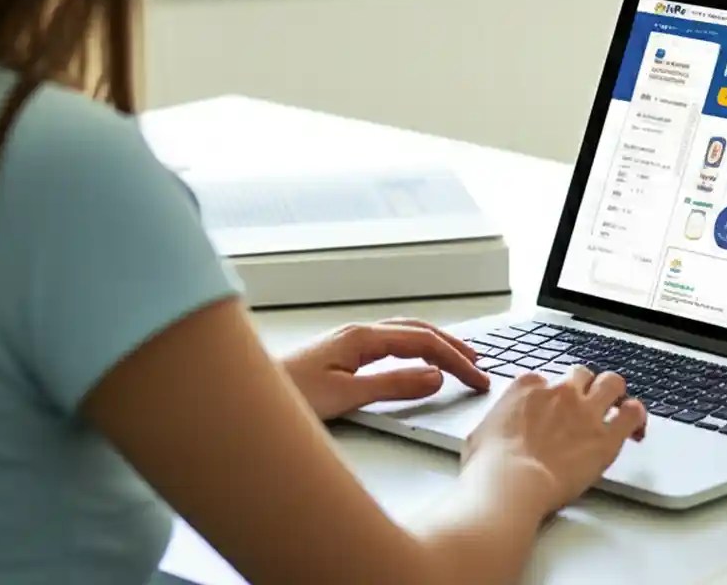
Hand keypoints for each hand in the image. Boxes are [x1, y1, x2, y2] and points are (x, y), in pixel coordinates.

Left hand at [284, 319, 490, 419]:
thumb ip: (393, 385)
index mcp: (362, 337)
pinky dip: (416, 348)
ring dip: (436, 344)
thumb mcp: (347, 396)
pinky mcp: (343, 353)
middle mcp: (358, 332)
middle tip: (480, 368)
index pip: (422, 342)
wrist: (246, 396)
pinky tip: (419, 359)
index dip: (455, 360)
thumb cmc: (289, 395)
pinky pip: (391, 343)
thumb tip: (435, 375)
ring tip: (460, 358)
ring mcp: (350, 340)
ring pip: (405, 333)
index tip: (478, 378)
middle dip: (452, 347)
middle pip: (418, 331)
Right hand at [460, 367, 646, 518]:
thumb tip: (495, 434)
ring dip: (614, 393)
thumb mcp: (481, 433)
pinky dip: (635, 415)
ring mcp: (586, 411)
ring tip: (614, 406)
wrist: (511, 484)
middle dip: (584, 387)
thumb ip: (498, 424)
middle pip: (581, 375)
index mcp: (527, 387)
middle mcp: (560, 392)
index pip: (546, 379)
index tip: (551, 409)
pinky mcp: (607, 436)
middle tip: (584, 405)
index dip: (550, 395)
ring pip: (612, 382)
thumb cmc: (490, 466)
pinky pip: (633, 413)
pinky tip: (634, 424)